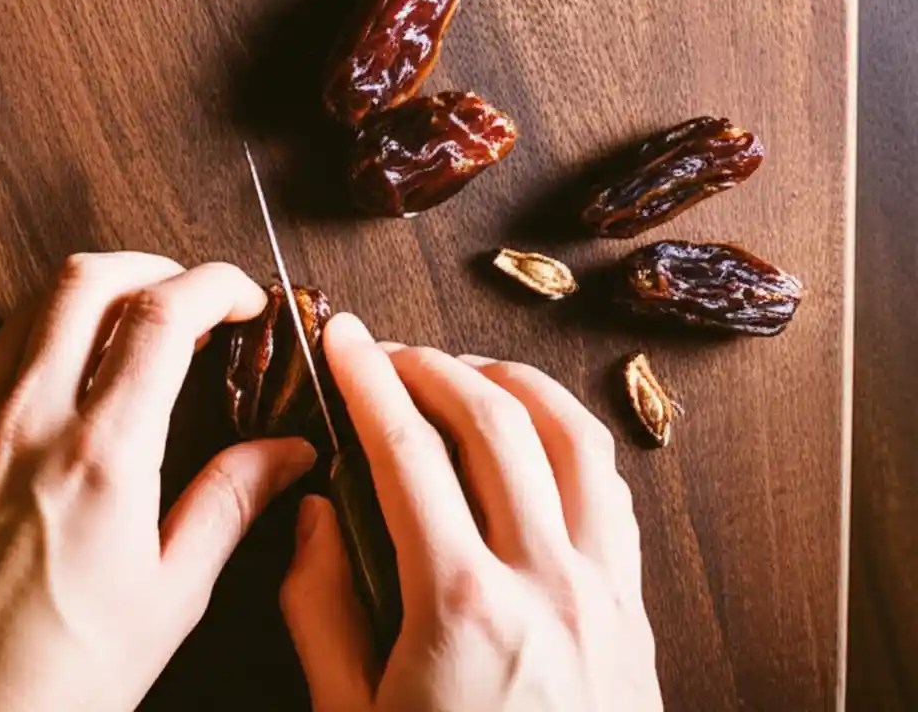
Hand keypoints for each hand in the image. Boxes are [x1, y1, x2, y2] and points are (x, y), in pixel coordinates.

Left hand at [0, 253, 315, 711]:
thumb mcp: (173, 593)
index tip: (240, 297)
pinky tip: (65, 397)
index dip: (213, 284)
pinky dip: (37, 352)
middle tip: (186, 297)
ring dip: (87, 300)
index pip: (162, 317)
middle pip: (82, 281)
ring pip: (25, 313)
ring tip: (129, 334)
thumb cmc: (68, 676)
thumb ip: (230, 501)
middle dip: (147, 267)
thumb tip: (288, 452)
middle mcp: (23, 427)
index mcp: (99, 459)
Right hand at [280, 314, 661, 710]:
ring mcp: (602, 592)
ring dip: (513, 386)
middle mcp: (544, 582)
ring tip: (465, 373)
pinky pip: (613, 491)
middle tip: (389, 353)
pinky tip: (537, 439)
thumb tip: (315, 513)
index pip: (404, 450)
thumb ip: (318, 608)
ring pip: (572, 439)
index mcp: (460, 607)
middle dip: (432, 367)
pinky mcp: (634, 611)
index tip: (342, 338)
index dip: (366, 378)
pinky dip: (572, 440)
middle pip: (491, 423)